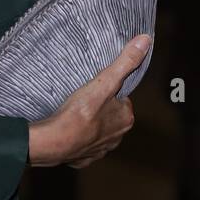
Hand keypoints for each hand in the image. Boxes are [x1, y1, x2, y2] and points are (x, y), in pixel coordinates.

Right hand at [27, 34, 151, 167]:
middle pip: (110, 115)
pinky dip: (77, 138)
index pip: (123, 100)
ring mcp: (100, 150)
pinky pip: (83, 146)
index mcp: (126, 119)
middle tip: (85, 99)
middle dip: (100, 108)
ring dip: (90, 124)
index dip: (110, 92)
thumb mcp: (105, 81)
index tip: (98, 88)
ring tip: (75, 112)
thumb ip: (125, 62)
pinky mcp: (83, 158)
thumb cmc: (80, 113)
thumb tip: (144, 41)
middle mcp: (117, 137)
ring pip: (98, 131)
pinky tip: (69, 129)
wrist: (54, 141)